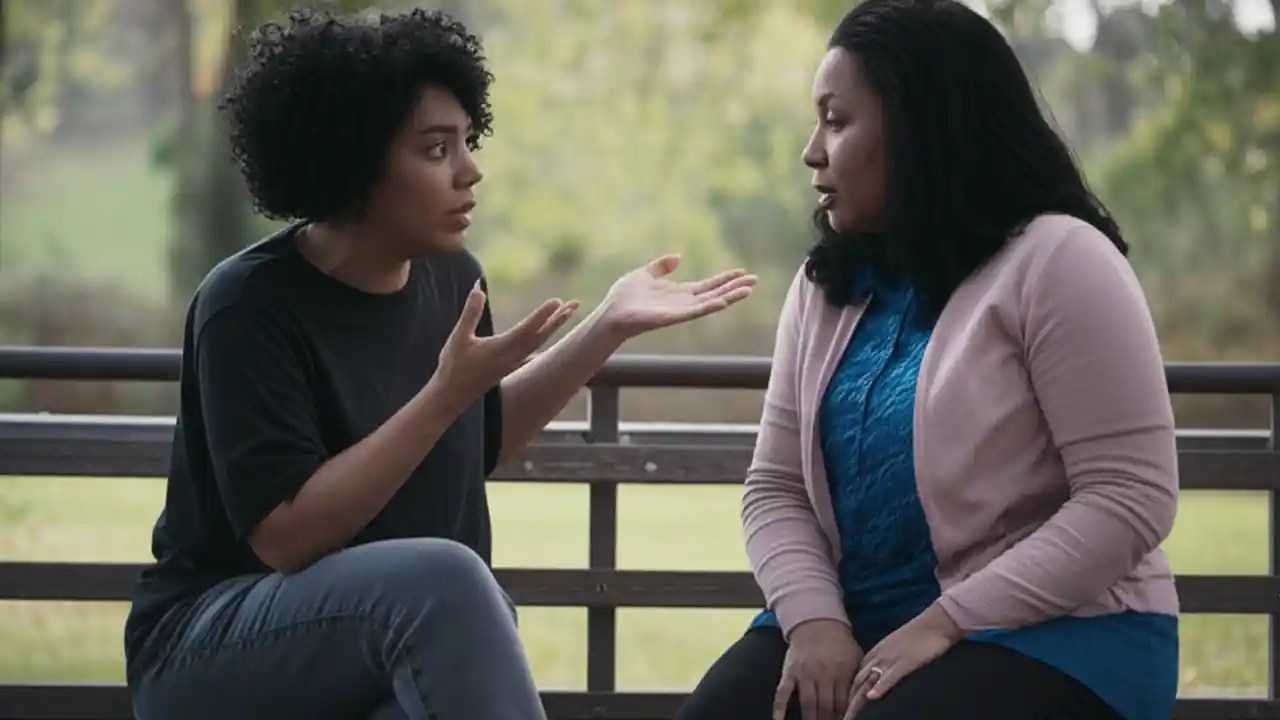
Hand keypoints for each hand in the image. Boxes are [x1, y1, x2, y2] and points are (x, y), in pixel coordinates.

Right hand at [435, 280, 578, 403]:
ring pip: (538, 343)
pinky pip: (532, 352)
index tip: (557, 301)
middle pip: (541, 335)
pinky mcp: (509, 367)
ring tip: (566, 314)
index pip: (528, 329)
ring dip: (553, 327)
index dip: (543, 315)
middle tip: (575, 304)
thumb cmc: (454, 366)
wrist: (452, 395)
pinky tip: (547, 340)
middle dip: (558, 319)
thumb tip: (478, 289)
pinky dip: (542, 342)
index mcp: (501, 348)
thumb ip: (470, 313)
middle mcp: (512, 356)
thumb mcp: (459, 337)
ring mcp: (512, 363)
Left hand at [598, 255, 755, 337]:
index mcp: (679, 293)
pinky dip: (712, 305)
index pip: (708, 285)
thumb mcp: (645, 273)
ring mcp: (681, 311)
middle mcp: (684, 303)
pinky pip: (697, 311)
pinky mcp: (674, 317)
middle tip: (755, 280)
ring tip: (749, 289)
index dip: (725, 278)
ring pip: (711, 302)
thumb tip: (678, 256)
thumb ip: (662, 266)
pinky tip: (726, 300)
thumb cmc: (624, 297)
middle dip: (735, 287)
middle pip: (715, 293)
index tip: (742, 271)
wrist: (612, 312)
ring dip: (730, 296)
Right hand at [773, 619, 862, 719]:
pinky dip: (779, 709)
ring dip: (811, 719)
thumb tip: (863, 700)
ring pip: (808, 704)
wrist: (817, 623)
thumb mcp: (856, 657)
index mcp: (841, 672)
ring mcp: (804, 674)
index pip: (844, 704)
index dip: (844, 717)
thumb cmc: (840, 643)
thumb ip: (859, 678)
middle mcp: (823, 675)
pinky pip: (783, 693)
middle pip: (826, 707)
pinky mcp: (789, 672)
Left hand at [842, 604, 962, 718]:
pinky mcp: (905, 661)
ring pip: (868, 682)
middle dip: (847, 702)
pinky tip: (872, 697)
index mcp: (874, 654)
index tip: (842, 711)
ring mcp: (890, 659)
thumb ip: (886, 664)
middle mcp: (878, 657)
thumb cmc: (919, 637)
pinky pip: (890, 676)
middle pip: (857, 683)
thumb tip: (878, 681)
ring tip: (848, 717)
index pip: (855, 679)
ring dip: (857, 700)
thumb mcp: (896, 651)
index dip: (847, 696)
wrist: (936, 622)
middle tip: (841, 719)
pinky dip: (880, 686)